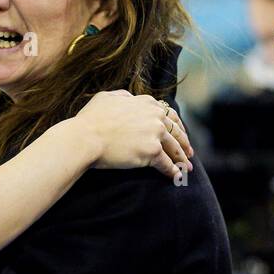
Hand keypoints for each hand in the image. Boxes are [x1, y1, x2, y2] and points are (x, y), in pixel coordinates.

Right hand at [74, 91, 193, 180]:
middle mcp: (155, 116)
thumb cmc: (90, 120)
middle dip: (184, 143)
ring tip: (187, 168)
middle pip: (176, 131)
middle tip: (189, 153)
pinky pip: (166, 163)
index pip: (168, 113)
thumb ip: (122, 97)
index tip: (179, 132)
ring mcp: (155, 133)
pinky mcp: (152, 151)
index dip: (176, 124)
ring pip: (174, 148)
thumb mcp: (106, 98)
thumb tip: (129, 98)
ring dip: (182, 159)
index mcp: (146, 103)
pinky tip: (176, 177)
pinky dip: (172, 171)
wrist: (84, 138)